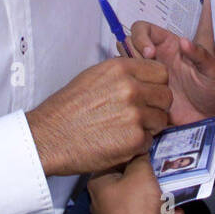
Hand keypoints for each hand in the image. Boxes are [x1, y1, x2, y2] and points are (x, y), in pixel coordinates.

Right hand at [28, 58, 170, 175]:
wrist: (48, 137)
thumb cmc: (67, 110)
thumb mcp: (94, 77)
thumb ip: (122, 75)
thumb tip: (142, 77)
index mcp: (121, 69)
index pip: (161, 72)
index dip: (156, 85)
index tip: (148, 93)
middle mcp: (131, 89)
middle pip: (166, 96)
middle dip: (156, 106)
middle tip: (140, 115)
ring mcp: (134, 115)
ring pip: (161, 119)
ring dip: (149, 126)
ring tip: (126, 129)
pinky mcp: (134, 140)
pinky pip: (150, 141)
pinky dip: (138, 145)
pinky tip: (119, 142)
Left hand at [88, 155, 184, 213]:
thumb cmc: (138, 208)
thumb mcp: (141, 171)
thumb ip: (140, 156)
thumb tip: (140, 150)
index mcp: (97, 184)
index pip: (113, 160)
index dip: (133, 154)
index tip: (147, 152)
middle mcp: (100, 203)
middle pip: (129, 181)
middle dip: (152, 180)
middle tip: (164, 175)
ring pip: (141, 200)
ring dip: (160, 198)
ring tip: (172, 200)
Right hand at [129, 21, 214, 123]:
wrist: (207, 117)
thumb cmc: (211, 90)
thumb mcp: (212, 70)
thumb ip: (200, 55)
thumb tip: (184, 41)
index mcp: (168, 45)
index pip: (143, 29)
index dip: (141, 37)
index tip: (149, 52)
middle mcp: (154, 57)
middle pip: (128, 44)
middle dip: (130, 53)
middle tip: (141, 69)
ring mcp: (146, 75)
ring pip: (124, 64)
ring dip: (127, 70)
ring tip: (141, 84)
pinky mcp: (142, 92)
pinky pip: (127, 85)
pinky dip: (127, 88)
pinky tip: (141, 97)